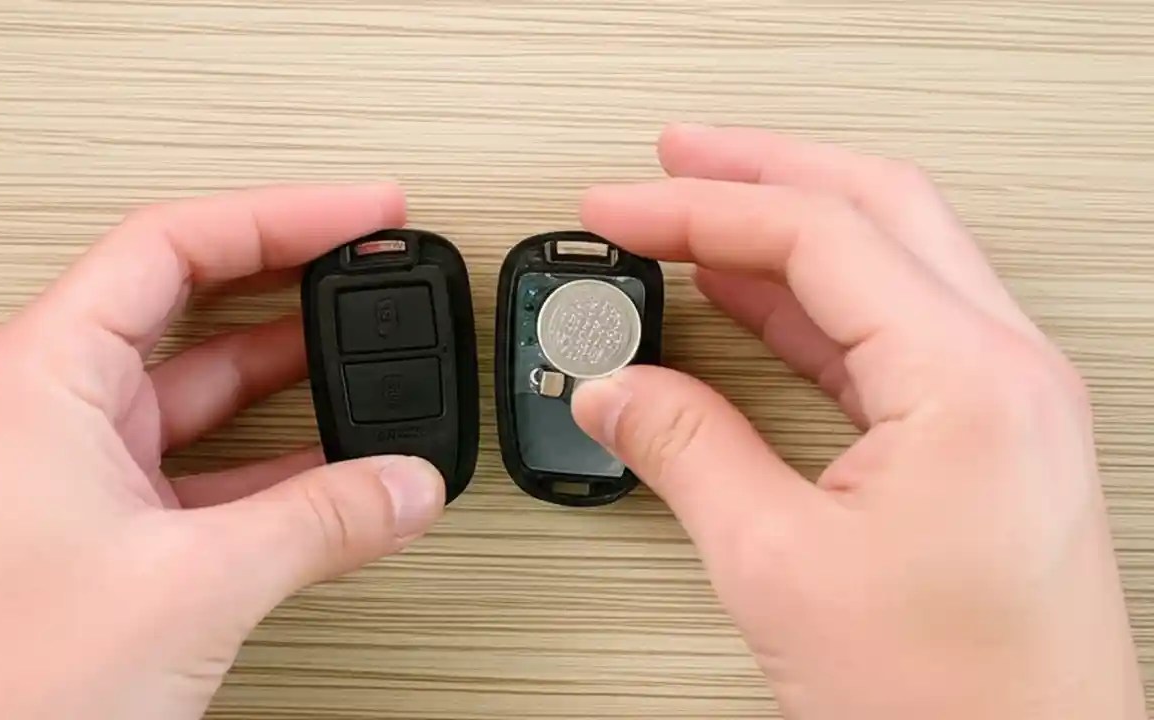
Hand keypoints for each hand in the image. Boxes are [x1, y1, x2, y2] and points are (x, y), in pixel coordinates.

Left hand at [0, 185, 445, 719]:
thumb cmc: (0, 693)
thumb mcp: (193, 584)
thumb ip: (322, 520)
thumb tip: (405, 483)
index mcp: (40, 376)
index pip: (172, 244)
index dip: (280, 216)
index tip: (364, 213)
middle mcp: (51, 407)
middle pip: (189, 299)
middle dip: (290, 278)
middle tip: (373, 258)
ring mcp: (78, 467)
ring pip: (203, 384)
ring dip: (290, 370)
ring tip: (372, 349)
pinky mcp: (107, 524)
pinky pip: (208, 459)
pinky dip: (277, 455)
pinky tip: (337, 462)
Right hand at [573, 124, 1145, 719]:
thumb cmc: (952, 702)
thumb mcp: (778, 566)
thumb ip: (683, 451)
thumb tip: (613, 388)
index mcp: (968, 381)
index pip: (818, 234)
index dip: (700, 207)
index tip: (616, 211)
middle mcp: (1005, 371)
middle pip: (874, 207)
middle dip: (760, 171)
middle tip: (668, 164)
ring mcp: (1005, 401)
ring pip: (890, 257)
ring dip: (786, 228)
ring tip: (693, 221)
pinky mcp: (987, 438)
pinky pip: (893, 328)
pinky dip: (813, 300)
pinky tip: (751, 303)